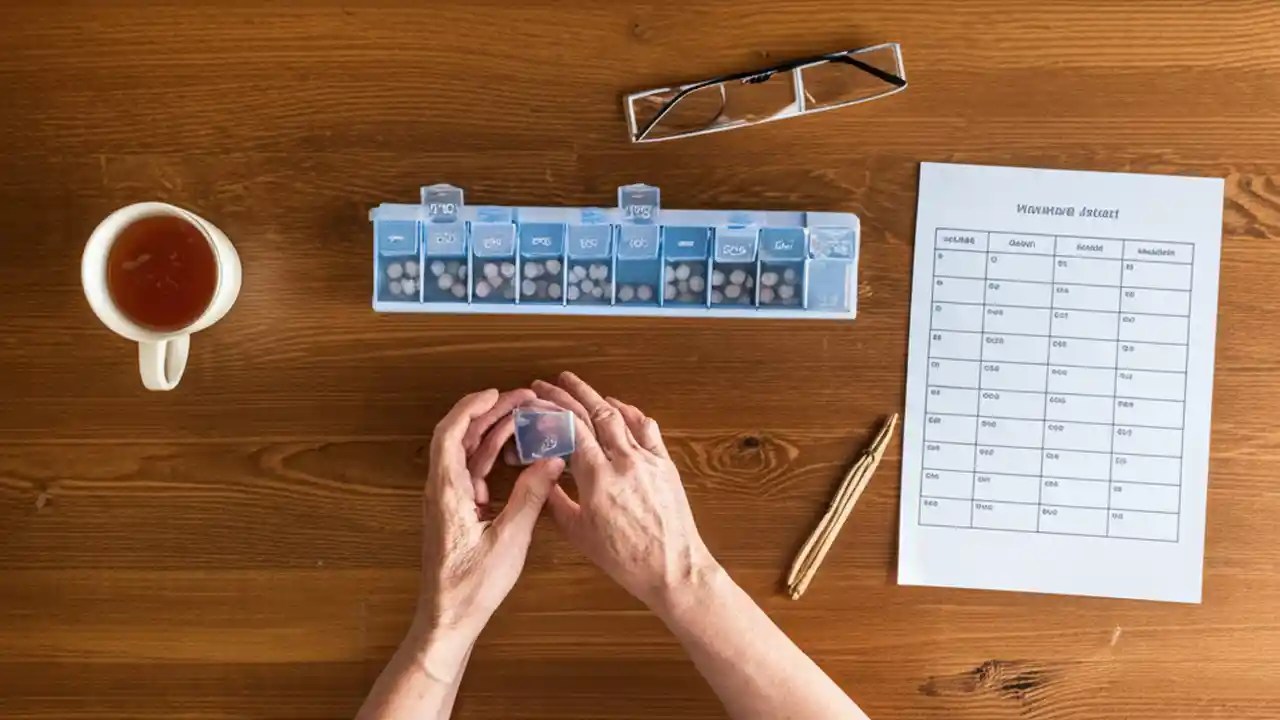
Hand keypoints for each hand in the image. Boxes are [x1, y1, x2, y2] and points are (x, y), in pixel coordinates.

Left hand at [417, 388, 563, 648]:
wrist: (448, 619)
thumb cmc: (471, 586)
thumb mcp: (509, 540)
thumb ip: (530, 496)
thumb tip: (551, 461)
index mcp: (447, 492)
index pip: (451, 434)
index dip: (471, 407)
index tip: (498, 393)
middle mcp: (442, 491)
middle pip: (460, 437)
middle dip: (490, 414)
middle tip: (522, 400)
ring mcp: (447, 501)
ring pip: (467, 454)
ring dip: (492, 434)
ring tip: (524, 418)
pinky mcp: (456, 512)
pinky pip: (472, 473)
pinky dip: (492, 457)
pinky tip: (514, 453)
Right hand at [533, 372, 718, 611]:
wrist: (673, 569)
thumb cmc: (625, 558)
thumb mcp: (579, 534)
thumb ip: (557, 500)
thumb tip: (542, 478)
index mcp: (598, 478)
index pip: (572, 428)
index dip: (552, 408)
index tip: (537, 398)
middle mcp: (624, 461)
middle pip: (594, 413)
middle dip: (570, 393)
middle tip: (551, 382)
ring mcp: (647, 460)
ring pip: (620, 416)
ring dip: (597, 397)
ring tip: (579, 387)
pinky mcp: (665, 464)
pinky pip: (647, 428)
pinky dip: (630, 412)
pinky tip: (618, 407)